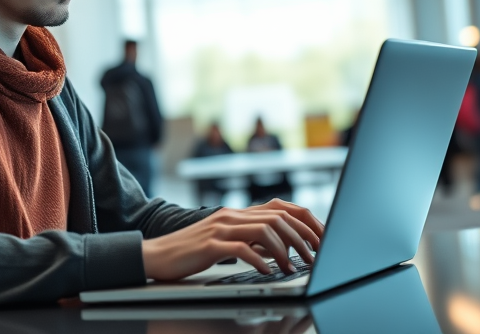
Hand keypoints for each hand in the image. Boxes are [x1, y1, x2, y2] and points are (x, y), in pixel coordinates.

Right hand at [141, 199, 323, 281]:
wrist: (157, 254)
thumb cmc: (192, 251)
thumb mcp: (226, 240)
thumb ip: (250, 238)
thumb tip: (282, 247)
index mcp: (239, 213)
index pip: (283, 208)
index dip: (307, 222)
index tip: (322, 240)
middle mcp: (233, 215)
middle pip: (280, 217)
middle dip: (304, 237)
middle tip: (315, 257)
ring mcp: (221, 228)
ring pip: (265, 230)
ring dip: (285, 250)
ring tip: (293, 268)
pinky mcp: (210, 245)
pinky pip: (242, 248)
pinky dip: (260, 260)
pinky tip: (268, 271)